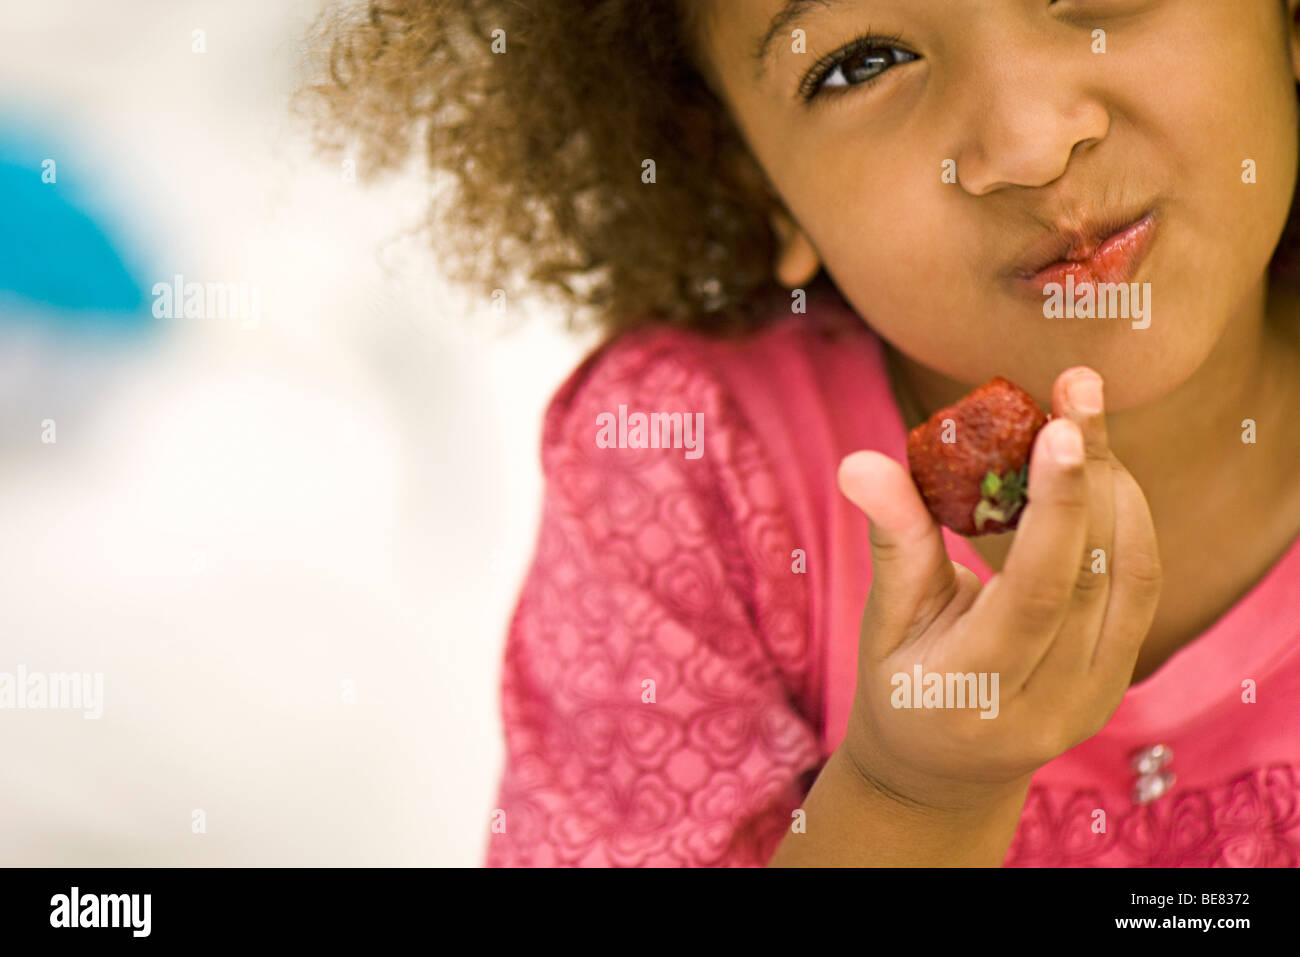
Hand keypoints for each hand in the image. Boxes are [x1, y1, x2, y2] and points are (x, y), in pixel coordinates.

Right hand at [835, 366, 1162, 812]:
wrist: (942, 770)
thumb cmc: (900, 684)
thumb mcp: (884, 621)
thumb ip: (891, 541)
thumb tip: (861, 462)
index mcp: (973, 693)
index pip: (1036, 595)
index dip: (1056, 508)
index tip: (1062, 428)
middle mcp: (1048, 706)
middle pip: (1092, 574)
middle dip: (1092, 471)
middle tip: (1078, 387)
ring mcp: (1092, 700)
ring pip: (1129, 576)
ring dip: (1115, 486)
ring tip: (1083, 420)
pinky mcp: (1116, 681)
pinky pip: (1137, 587)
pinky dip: (1123, 519)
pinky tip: (1097, 473)